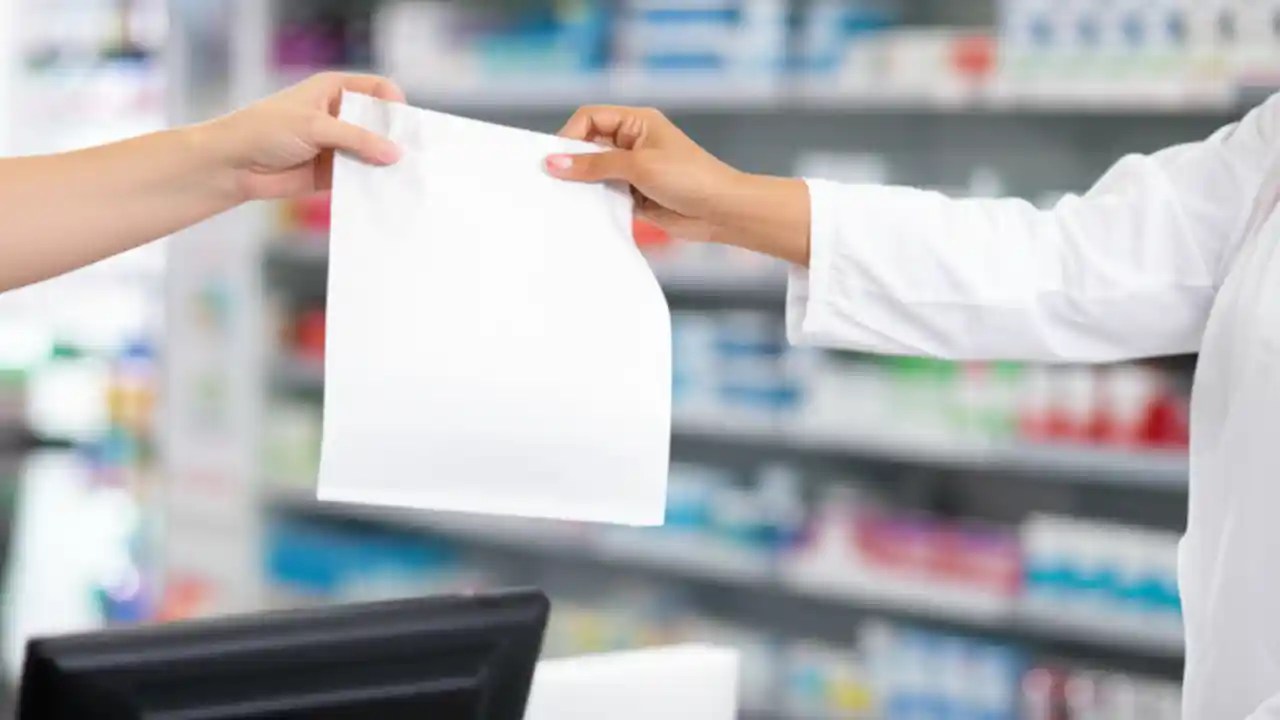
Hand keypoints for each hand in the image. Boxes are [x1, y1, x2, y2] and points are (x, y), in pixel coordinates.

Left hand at [204, 72, 405, 200]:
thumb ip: (357, 139)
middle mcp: (340, 115)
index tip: (405, 124)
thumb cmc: (266, 130)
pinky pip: (360, 177)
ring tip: (404, 178)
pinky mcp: (333, 173)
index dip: (394, 104)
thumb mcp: (315, 126)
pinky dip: (371, 184)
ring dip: (385, 165)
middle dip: (395, 138)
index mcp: (335, 89)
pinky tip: (385, 192)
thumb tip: (395, 154)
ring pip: (372, 153)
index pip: (377, 89)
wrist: (233, 165)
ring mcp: (338, 145)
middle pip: (379, 124)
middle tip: (412, 156)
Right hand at [545, 105, 810, 264]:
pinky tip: (582, 213)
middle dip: (571, 162)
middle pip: (589, 145)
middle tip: (550, 181)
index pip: (590, 118)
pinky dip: (595, 202)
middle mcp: (633, 142)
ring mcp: (633, 170)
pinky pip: (606, 195)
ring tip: (563, 199)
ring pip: (595, 173)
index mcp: (636, 122)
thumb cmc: (689, 178)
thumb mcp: (638, 166)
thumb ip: (595, 165)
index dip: (570, 135)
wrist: (722, 211)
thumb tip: (553, 163)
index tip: (554, 160)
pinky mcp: (635, 195)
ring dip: (582, 185)